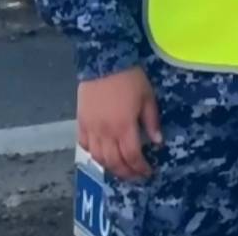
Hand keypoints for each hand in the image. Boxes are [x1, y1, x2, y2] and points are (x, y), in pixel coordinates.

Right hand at [77, 66, 161, 181]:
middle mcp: (105, 132)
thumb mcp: (148, 97)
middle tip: (135, 176)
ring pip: (97, 157)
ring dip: (109, 166)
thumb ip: (151, 121)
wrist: (103, 61)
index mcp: (124, 127)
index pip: (132, 156)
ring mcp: (91, 128)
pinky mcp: (80, 122)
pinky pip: (84, 144)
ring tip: (119, 169)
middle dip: (126, 173)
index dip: (140, 168)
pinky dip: (93, 153)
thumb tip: (157, 142)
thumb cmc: (130, 78)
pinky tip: (101, 153)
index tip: (148, 172)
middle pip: (114, 162)